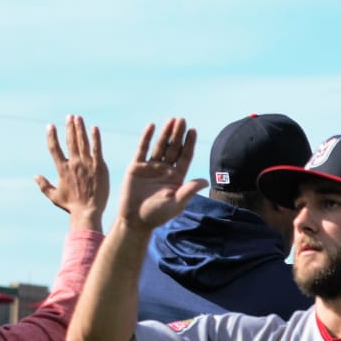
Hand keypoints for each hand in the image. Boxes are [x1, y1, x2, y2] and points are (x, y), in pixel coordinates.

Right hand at [34, 115, 109, 231]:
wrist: (87, 211)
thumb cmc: (71, 206)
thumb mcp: (54, 196)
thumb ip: (44, 185)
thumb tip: (35, 176)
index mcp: (62, 169)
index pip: (54, 148)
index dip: (51, 136)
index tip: (50, 126)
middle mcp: (73, 164)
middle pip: (70, 141)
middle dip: (69, 127)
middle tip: (69, 116)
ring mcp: (87, 164)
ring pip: (82, 142)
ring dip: (80, 128)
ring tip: (78, 117)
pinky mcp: (99, 167)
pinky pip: (97, 149)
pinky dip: (96, 138)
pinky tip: (94, 128)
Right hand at [117, 118, 207, 232]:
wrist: (135, 220)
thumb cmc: (157, 215)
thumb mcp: (176, 203)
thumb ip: (188, 190)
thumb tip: (205, 181)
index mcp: (177, 178)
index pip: (185, 157)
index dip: (189, 144)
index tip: (193, 130)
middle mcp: (165, 170)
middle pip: (174, 148)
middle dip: (178, 135)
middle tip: (182, 120)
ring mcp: (151, 167)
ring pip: (160, 146)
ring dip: (166, 134)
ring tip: (172, 120)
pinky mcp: (136, 167)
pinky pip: (142, 149)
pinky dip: (146, 138)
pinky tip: (152, 126)